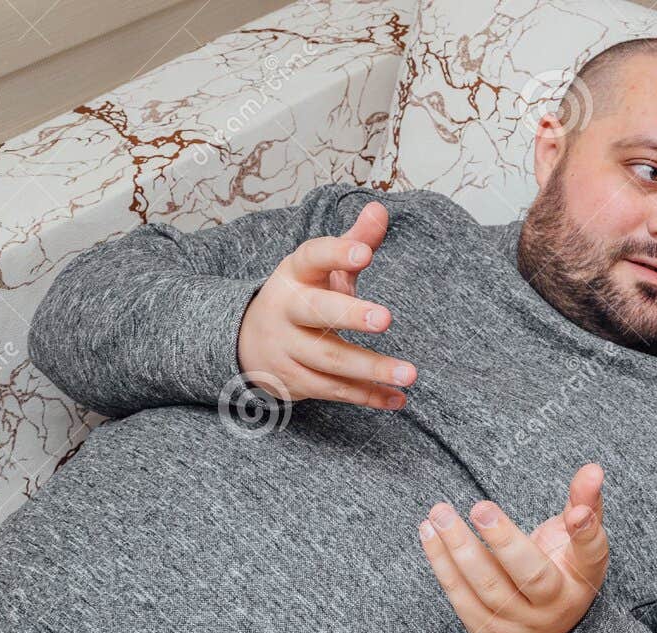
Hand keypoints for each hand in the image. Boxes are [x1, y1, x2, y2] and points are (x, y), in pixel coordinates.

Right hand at [236, 201, 416, 408]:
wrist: (246, 342)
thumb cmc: (301, 298)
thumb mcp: (319, 269)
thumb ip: (353, 242)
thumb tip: (380, 208)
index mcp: (295, 275)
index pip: (312, 257)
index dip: (336, 254)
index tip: (364, 253)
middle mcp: (288, 310)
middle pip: (317, 312)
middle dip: (351, 315)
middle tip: (386, 318)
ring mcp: (288, 349)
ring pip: (330, 360)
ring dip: (372, 368)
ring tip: (410, 373)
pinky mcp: (296, 382)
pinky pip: (335, 391)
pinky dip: (368, 396)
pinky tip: (397, 399)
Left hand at [418, 464, 609, 632]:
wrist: (543, 629)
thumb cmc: (562, 570)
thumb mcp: (578, 540)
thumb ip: (584, 503)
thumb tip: (593, 468)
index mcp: (583, 577)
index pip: (590, 553)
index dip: (585, 532)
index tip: (576, 512)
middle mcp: (555, 605)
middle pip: (531, 576)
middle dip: (504, 541)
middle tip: (480, 507)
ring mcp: (520, 623)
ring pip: (488, 586)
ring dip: (459, 547)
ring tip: (440, 513)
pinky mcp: (487, 631)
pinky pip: (460, 597)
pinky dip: (441, 563)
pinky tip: (429, 533)